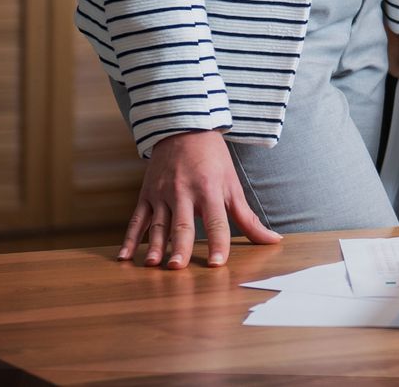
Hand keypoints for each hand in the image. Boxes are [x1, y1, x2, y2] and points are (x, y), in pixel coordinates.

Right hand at [118, 130, 279, 268]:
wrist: (185, 129)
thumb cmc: (214, 162)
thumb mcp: (232, 186)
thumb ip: (248, 218)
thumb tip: (274, 241)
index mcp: (209, 189)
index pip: (216, 220)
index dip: (219, 242)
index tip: (218, 264)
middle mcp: (184, 191)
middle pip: (183, 224)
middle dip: (180, 246)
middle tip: (177, 268)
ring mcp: (162, 193)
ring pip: (158, 223)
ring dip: (154, 245)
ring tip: (153, 265)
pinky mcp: (146, 195)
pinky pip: (137, 219)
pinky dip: (130, 238)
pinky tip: (124, 257)